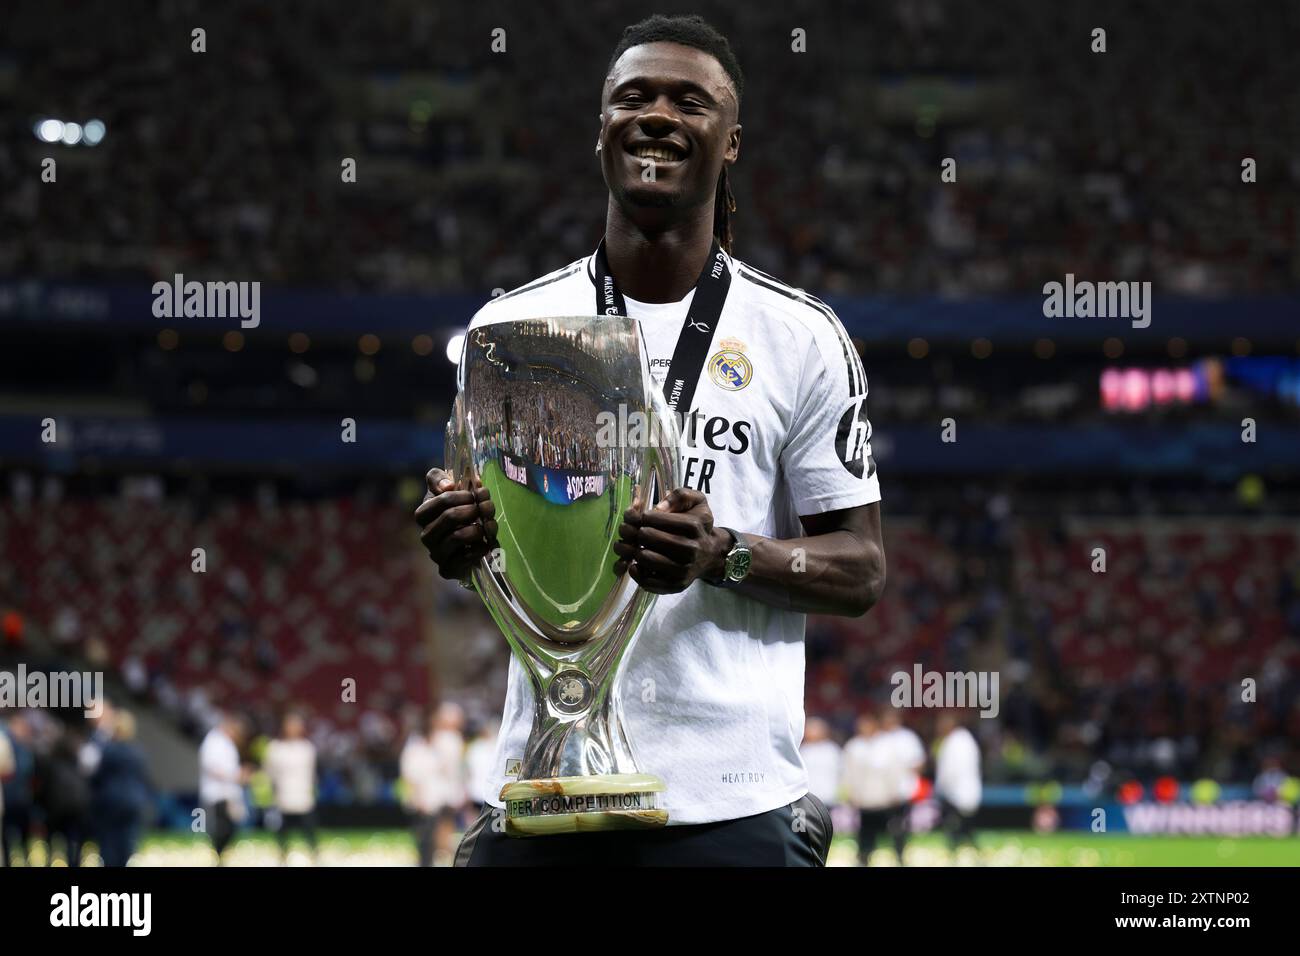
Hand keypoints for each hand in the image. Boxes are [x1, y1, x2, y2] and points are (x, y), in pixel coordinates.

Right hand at [414, 467, 496, 581]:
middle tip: (485, 508)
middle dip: (473, 509)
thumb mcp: (447, 487)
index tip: (474, 494)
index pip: (439, 501)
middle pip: (450, 517)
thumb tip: (448, 486)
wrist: (471, 540)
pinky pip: (465, 559)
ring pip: (458, 537)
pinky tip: (487, 543)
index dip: (460, 496)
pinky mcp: (447, 569)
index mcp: (424, 514)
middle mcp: (426, 535)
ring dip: (480, 528)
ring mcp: (436, 553)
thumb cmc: (458, 509)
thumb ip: (438, 478)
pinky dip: (481, 548)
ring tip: (489, 524)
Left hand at [612, 487, 728, 594]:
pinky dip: (636, 571)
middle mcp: (690, 549)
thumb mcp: (697, 501)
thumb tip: (659, 508)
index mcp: (693, 525)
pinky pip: (647, 581)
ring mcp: (683, 570)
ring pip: (644, 558)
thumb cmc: (698, 525)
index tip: (643, 518)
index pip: (652, 518)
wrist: (711, 554)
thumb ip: (680, 496)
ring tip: (635, 545)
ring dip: (633, 550)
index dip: (641, 516)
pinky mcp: (676, 585)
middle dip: (635, 531)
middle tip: (635, 531)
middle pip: (646, 536)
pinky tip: (637, 563)